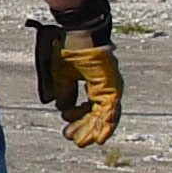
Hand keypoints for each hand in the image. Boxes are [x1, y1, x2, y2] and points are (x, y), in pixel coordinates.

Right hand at [33, 0, 122, 148]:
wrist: (78, 30)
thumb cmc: (68, 46)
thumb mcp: (60, 73)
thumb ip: (63, 91)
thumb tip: (62, 107)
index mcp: (92, 80)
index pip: (88, 105)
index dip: (77, 118)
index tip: (66, 128)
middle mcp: (104, 84)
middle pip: (97, 113)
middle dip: (85, 127)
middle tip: (74, 140)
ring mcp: (110, 85)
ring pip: (105, 115)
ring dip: (94, 129)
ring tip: (84, 142)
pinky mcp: (112, 85)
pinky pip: (110, 110)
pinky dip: (106, 124)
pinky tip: (100, 137)